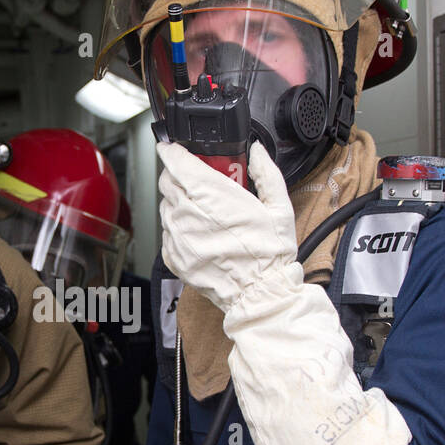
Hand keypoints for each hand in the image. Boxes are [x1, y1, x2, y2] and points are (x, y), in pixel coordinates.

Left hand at [157, 141, 299, 312]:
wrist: (259, 295)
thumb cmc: (270, 256)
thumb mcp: (279, 208)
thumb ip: (267, 173)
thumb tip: (256, 151)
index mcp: (214, 198)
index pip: (177, 164)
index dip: (172, 152)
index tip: (174, 148)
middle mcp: (190, 216)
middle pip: (167, 182)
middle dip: (177, 174)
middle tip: (197, 178)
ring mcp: (178, 238)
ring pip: (165, 205)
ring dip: (178, 200)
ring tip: (203, 209)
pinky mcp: (173, 257)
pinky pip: (166, 231)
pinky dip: (176, 226)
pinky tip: (199, 231)